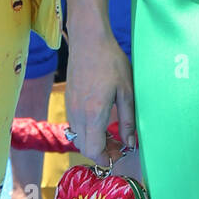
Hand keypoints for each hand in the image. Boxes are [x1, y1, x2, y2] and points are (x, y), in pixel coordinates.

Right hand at [64, 24, 135, 167]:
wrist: (88, 40)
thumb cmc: (111, 61)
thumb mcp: (126, 90)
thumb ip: (128, 120)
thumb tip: (130, 143)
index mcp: (94, 113)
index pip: (94, 150)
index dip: (105, 159)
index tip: (118, 156)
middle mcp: (78, 113)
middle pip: (84, 147)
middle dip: (100, 153)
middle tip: (117, 148)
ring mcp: (70, 106)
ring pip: (78, 136)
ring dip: (92, 141)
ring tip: (110, 135)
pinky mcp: (68, 99)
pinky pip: (74, 124)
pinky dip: (86, 130)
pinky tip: (98, 121)